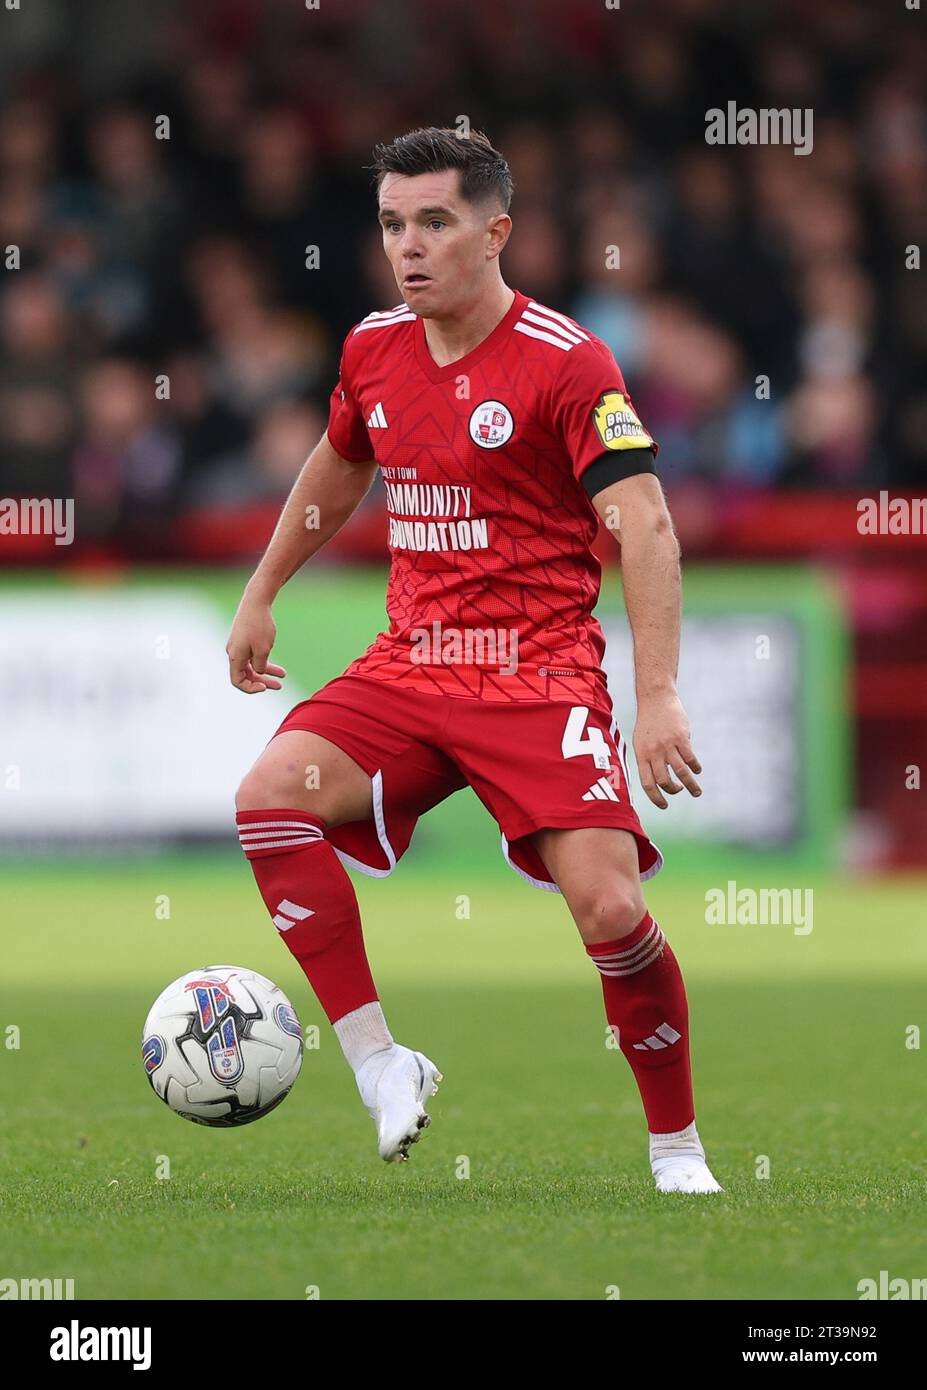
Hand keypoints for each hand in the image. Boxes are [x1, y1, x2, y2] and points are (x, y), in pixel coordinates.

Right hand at [226, 589, 286, 693]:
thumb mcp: (263, 650)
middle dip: (263, 681)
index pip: (237, 680)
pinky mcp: (244, 639)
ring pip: (251, 665)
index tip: (265, 687)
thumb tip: (259, 672)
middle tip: (280, 686)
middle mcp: (233, 652)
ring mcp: (238, 645)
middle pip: (246, 674)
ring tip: (283, 675)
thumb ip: (260, 666)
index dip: (250, 688)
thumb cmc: (259, 625)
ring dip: (266, 672)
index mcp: (235, 656)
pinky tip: (277, 661)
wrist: (256, 601)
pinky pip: (253, 655)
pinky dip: (264, 660)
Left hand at [632, 690, 701, 808]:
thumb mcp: (640, 741)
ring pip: (681, 772)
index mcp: (642, 755)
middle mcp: (654, 752)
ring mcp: (667, 744)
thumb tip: (656, 780)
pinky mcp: (681, 737)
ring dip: (690, 785)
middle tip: (680, 791)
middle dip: (673, 791)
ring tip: (696, 792)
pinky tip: (697, 769)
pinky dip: (695, 767)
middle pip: (664, 780)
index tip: (664, 805)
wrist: (655, 698)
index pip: (647, 783)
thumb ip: (647, 759)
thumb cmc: (648, 723)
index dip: (655, 798)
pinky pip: (690, 758)